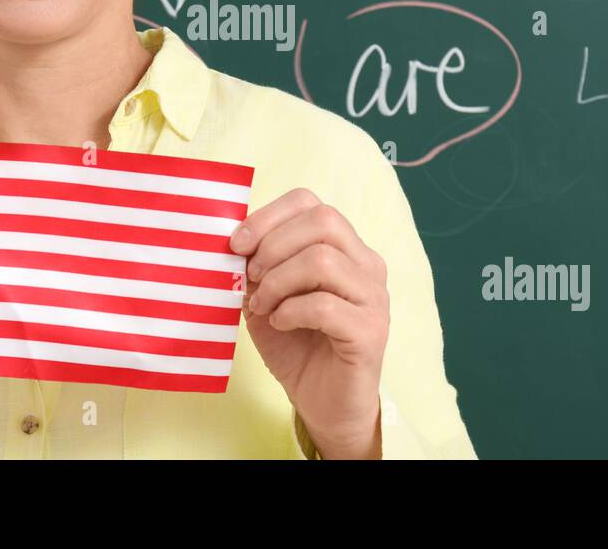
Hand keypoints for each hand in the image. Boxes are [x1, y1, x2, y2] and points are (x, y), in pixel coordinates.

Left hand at [229, 187, 388, 458]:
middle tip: (252, 278)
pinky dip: (291, 311)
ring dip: (279, 281)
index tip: (236, 244)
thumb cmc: (297, 346)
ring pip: (322, 260)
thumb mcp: (266, 298)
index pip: (310, 202)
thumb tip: (234, 243)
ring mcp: (373, 297)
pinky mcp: (370, 331)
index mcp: (344, 247)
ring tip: (262, 306)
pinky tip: (279, 323)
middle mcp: (366, 264)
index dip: (268, 216)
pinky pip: (325, 305)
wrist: (324, 405)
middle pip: (322, 221)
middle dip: (273, 245)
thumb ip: (256, 268)